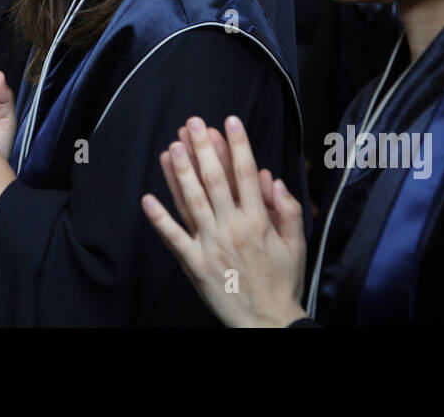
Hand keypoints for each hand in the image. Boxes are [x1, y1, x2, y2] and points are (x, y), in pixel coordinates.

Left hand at [142, 116, 307, 327]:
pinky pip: (173, 238)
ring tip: (171, 147)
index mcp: (258, 221)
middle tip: (192, 124)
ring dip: (180, 173)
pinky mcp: (194, 264)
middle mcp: (232, 228)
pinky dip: (159, 218)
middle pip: (214, 180)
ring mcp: (210, 245)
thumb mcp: (296, 244)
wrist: (267, 322)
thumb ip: (287, 209)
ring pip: (192, 202)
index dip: (238, 145)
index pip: (246, 174)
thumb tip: (272, 178)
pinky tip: (147, 199)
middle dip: (203, 149)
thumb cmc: (283, 281)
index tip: (229, 121)